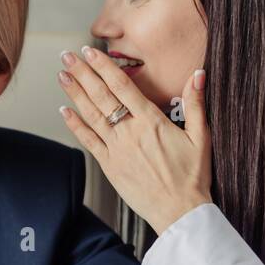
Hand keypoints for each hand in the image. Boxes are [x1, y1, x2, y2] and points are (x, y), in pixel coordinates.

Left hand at [58, 46, 212, 234]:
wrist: (180, 212)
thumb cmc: (192, 176)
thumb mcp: (201, 137)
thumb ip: (196, 104)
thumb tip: (197, 74)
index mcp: (151, 121)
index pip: (123, 86)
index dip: (104, 67)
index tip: (90, 51)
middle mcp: (130, 132)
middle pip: (102, 96)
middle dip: (83, 74)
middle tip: (68, 56)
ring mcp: (117, 149)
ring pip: (92, 115)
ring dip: (75, 94)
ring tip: (62, 76)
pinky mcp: (110, 166)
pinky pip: (89, 141)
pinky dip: (76, 125)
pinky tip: (65, 111)